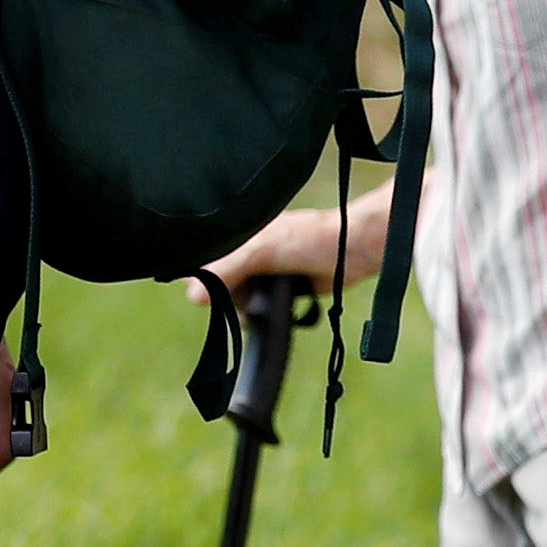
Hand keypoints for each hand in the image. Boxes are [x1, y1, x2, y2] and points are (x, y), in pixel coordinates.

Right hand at [189, 200, 375, 304]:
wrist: (351, 251)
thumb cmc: (307, 238)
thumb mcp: (260, 250)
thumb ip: (227, 269)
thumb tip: (195, 297)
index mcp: (239, 233)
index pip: (207, 259)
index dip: (203, 278)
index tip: (206, 294)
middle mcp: (249, 251)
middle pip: (222, 283)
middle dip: (228, 297)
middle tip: (243, 302)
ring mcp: (266, 271)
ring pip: (241, 298)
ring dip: (248, 307)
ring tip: (263, 305)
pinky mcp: (282, 290)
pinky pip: (262, 307)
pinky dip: (264, 312)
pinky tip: (275, 308)